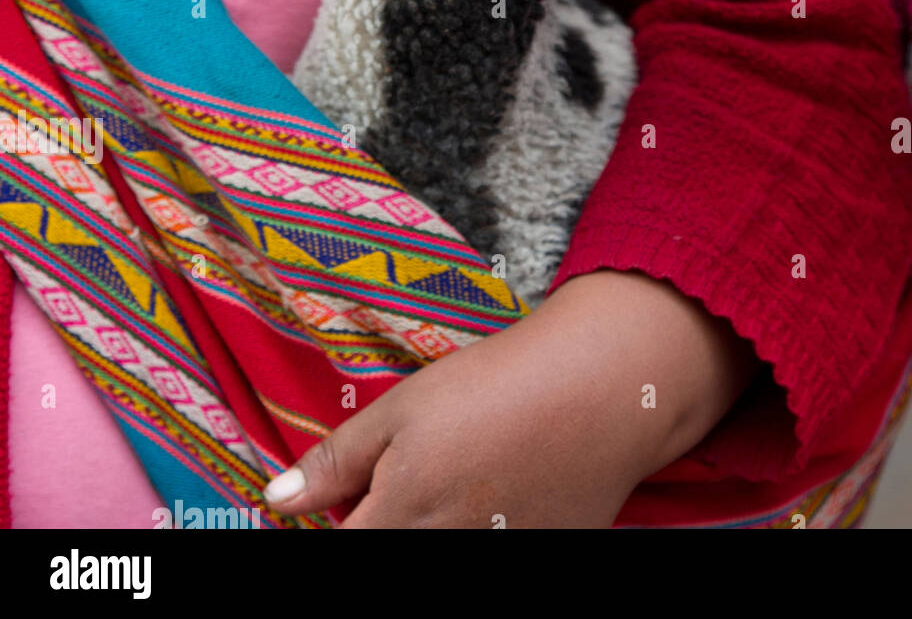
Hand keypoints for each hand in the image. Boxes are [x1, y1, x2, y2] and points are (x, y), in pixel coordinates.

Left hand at [263, 269, 756, 527]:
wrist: (601, 389)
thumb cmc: (497, 385)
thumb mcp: (405, 406)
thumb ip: (337, 460)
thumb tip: (276, 502)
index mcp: (398, 519)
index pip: (338, 550)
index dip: (335, 524)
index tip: (346, 501)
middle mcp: (442, 554)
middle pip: (387, 554)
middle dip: (383, 523)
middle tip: (407, 481)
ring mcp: (492, 561)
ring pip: (435, 556)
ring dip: (429, 526)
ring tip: (457, 479)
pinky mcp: (535, 559)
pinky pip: (489, 552)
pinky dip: (481, 527)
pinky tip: (498, 491)